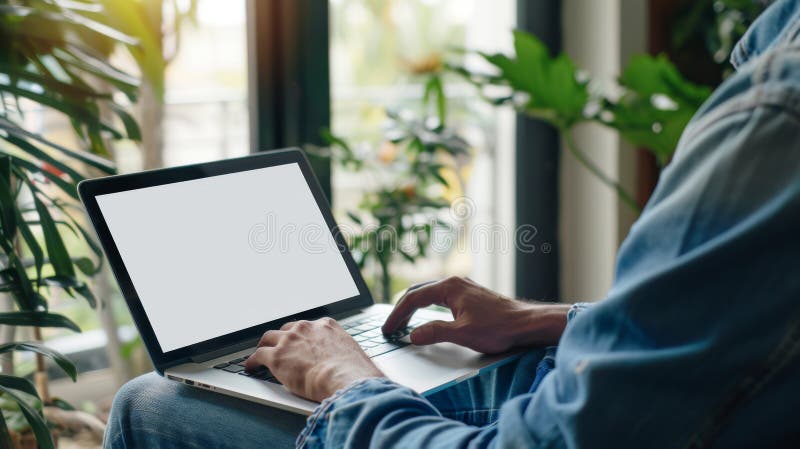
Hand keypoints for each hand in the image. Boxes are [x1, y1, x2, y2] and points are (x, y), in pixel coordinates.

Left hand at [245, 318, 383, 401]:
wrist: (345, 378)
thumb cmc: (354, 372)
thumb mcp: (352, 353)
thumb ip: (342, 353)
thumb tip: (346, 364)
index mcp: (326, 325)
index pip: (308, 327)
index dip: (301, 336)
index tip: (299, 341)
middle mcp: (306, 328)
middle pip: (287, 329)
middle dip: (282, 338)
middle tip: (278, 346)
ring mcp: (290, 341)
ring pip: (269, 338)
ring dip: (264, 346)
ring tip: (260, 354)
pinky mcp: (277, 356)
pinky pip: (258, 355)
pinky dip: (252, 361)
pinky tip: (250, 367)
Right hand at [382, 276, 569, 353]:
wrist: (525, 323)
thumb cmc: (498, 327)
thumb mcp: (462, 334)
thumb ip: (434, 332)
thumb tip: (412, 335)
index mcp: (449, 287)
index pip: (413, 298)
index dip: (397, 315)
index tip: (388, 329)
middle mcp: (454, 283)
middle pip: (418, 292)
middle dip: (402, 309)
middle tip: (390, 327)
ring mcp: (462, 288)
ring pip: (428, 293)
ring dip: (413, 307)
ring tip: (402, 323)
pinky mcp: (468, 296)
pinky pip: (439, 297)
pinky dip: (425, 307)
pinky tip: (425, 317)